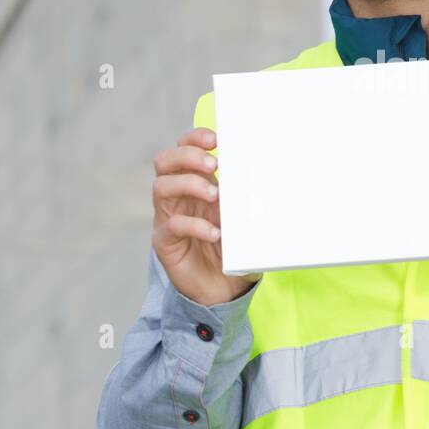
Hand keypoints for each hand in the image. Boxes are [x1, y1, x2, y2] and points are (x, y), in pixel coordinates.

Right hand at [152, 127, 260, 305]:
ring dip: (190, 185)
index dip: (194, 139)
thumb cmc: (233, 247)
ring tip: (215, 196)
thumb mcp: (242, 218)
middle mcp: (177, 197)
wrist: (224, 289)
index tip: (215, 139)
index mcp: (194, 183)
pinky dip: (194, 225)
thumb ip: (246, 199)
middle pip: (164, 161)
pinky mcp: (164, 242)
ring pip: (161, 187)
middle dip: (188, 156)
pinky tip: (214, 232)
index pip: (183, 150)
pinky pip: (171, 226)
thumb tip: (267, 177)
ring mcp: (167, 218)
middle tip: (214, 165)